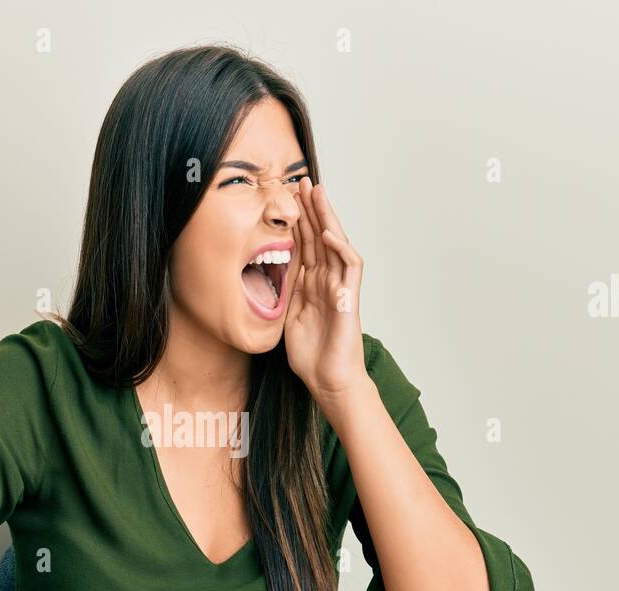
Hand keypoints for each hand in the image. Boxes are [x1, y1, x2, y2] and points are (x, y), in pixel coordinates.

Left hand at [283, 177, 369, 410]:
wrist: (328, 381)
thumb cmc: (311, 356)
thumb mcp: (286, 317)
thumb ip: (282, 293)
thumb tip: (267, 274)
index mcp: (312, 284)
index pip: (306, 244)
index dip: (297, 221)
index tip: (286, 198)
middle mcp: (327, 281)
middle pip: (321, 236)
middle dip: (312, 209)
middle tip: (302, 181)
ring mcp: (340, 288)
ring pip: (337, 243)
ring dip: (328, 217)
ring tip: (317, 193)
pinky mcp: (350, 299)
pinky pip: (350, 267)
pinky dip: (341, 249)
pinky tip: (329, 233)